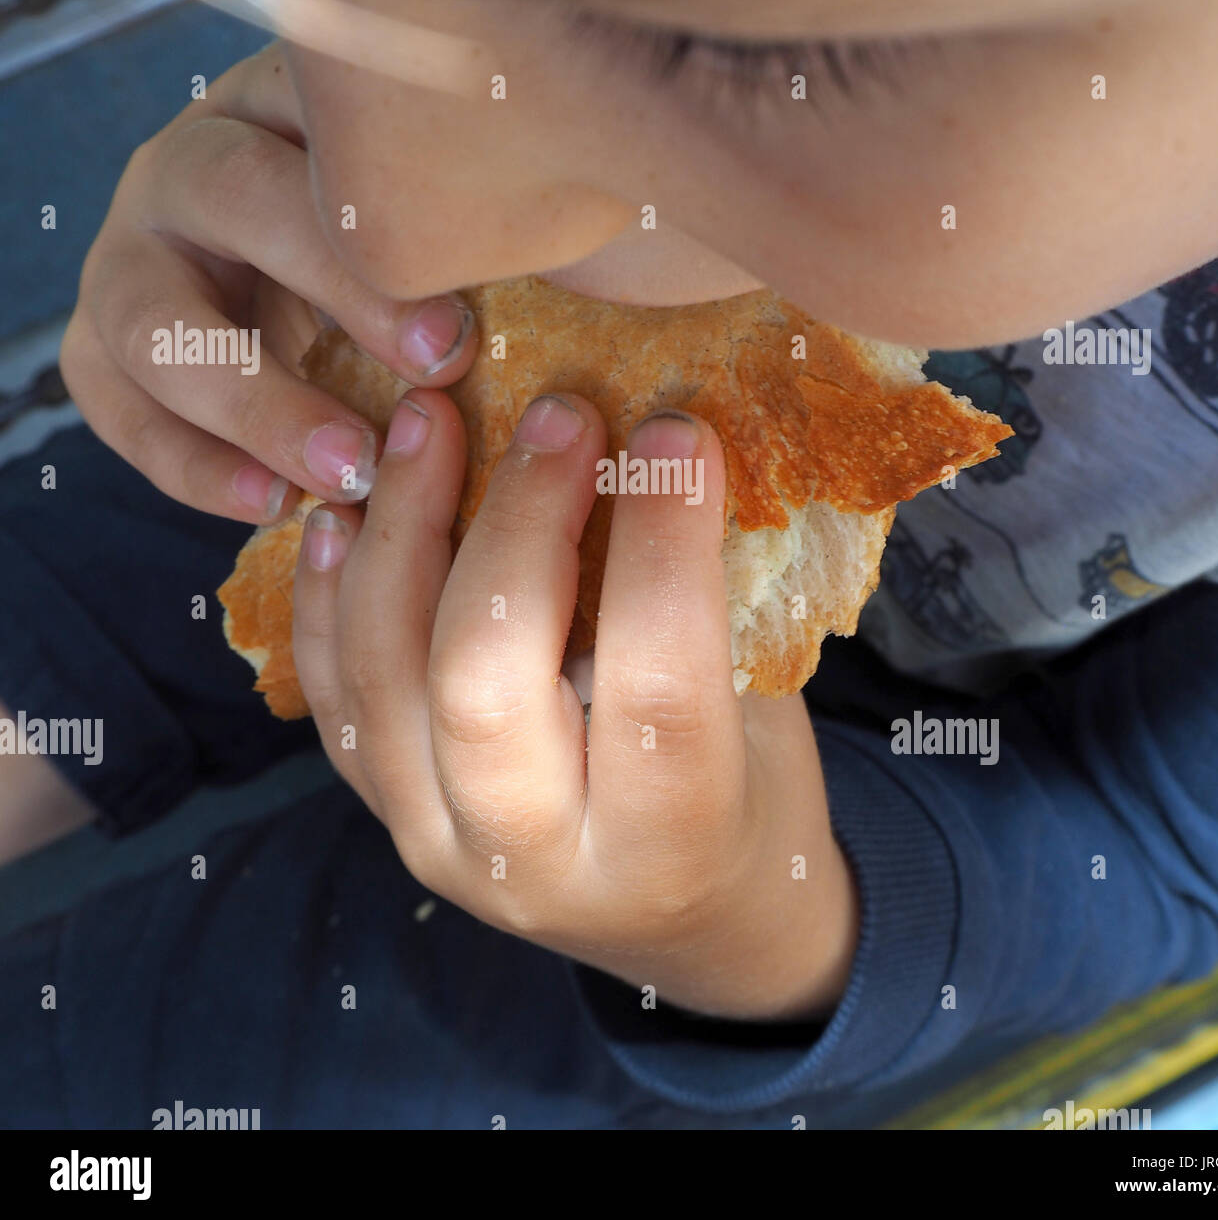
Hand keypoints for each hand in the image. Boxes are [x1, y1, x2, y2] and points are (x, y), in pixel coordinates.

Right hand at [59, 43, 476, 522]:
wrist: (283, 288)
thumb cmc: (411, 253)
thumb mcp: (449, 211)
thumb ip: (502, 217)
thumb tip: (624, 246)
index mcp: (286, 106)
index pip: (323, 117)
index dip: (391, 213)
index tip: (468, 320)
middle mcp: (194, 162)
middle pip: (231, 194)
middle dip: (332, 286)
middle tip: (434, 371)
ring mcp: (132, 253)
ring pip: (154, 317)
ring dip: (257, 403)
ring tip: (349, 471)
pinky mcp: (97, 346)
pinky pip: (114, 406)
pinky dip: (191, 465)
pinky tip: (273, 506)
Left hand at [292, 388, 858, 1020]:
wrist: (693, 923)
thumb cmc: (752, 801)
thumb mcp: (766, 715)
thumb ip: (711, 607)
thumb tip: (657, 446)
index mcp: (670, 840)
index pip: (656, 683)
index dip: (663, 542)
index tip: (672, 433)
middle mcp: (535, 863)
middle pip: (485, 683)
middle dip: (515, 527)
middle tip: (556, 415)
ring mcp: (437, 844)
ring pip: (384, 680)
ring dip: (402, 533)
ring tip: (429, 422)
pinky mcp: (385, 816)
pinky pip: (334, 700)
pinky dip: (330, 595)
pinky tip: (347, 512)